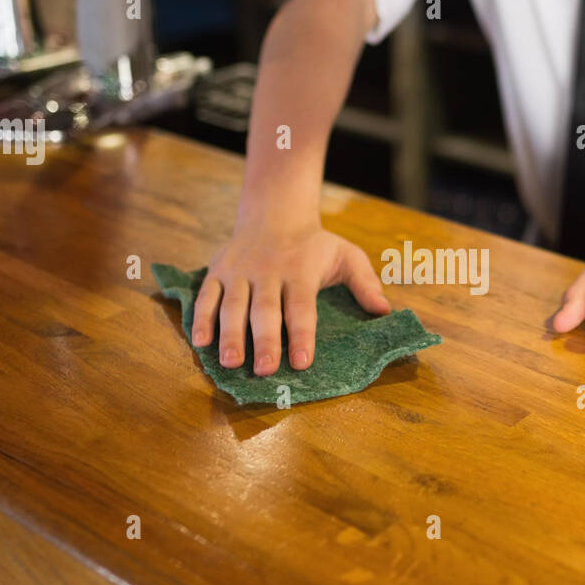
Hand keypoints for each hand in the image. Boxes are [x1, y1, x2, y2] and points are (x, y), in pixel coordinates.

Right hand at [190, 223, 389, 374]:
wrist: (274, 213)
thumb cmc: (314, 245)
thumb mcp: (346, 255)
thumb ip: (365, 282)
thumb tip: (384, 310)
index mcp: (299, 270)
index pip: (301, 307)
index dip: (302, 335)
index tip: (302, 363)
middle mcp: (268, 272)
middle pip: (265, 309)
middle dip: (264, 340)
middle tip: (265, 370)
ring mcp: (239, 271)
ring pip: (232, 305)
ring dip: (230, 334)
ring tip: (230, 362)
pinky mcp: (217, 271)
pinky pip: (206, 296)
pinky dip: (202, 319)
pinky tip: (201, 343)